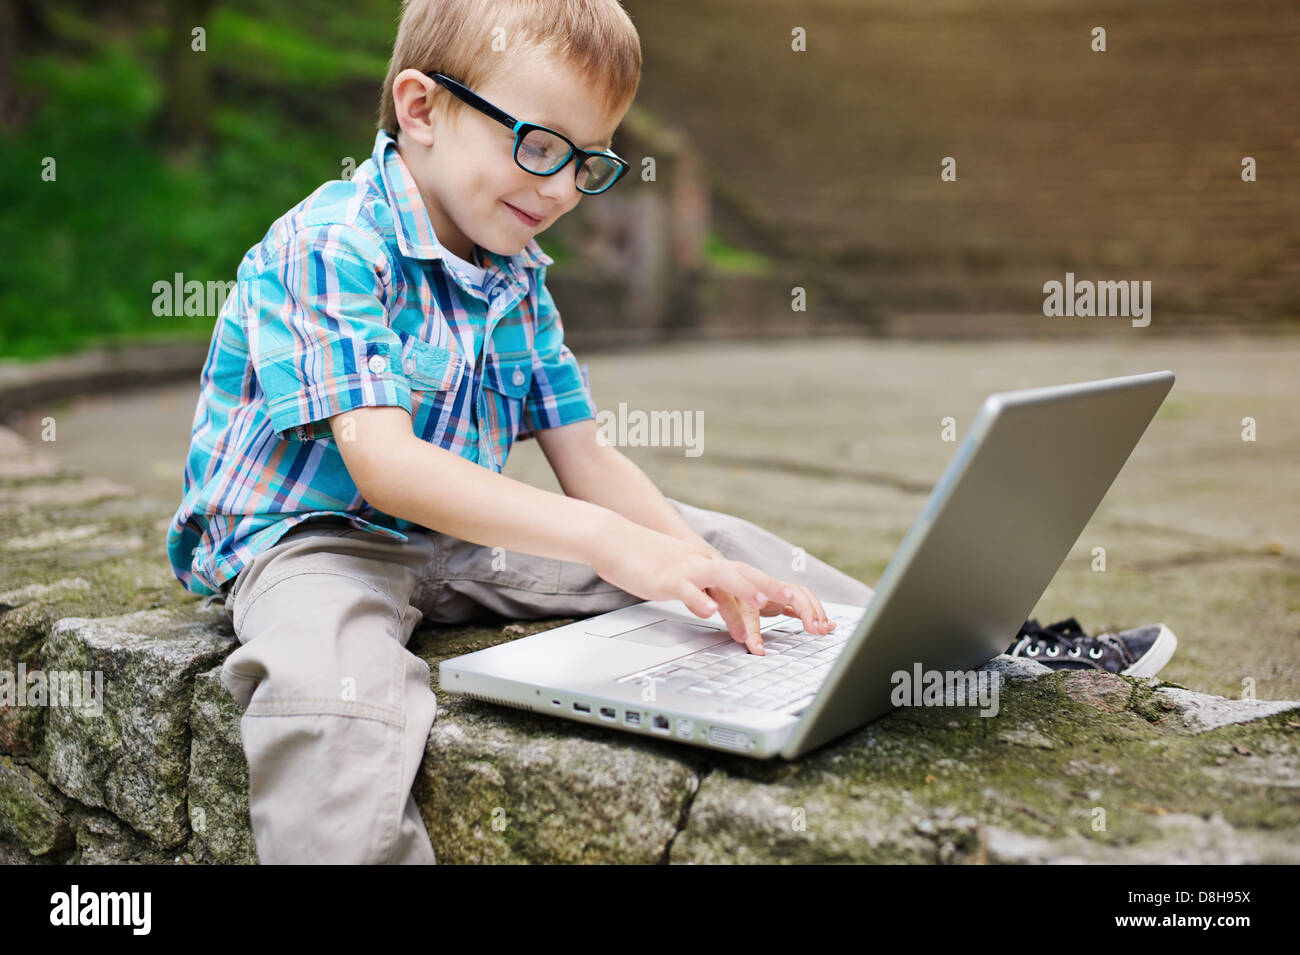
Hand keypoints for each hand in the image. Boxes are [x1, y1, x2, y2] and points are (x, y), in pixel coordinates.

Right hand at [590, 523, 826, 651]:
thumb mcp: (684, 581)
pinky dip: (698, 598)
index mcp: (711, 565)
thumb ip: (708, 596)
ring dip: (744, 588)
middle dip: (773, 589)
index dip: (772, 597)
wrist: (613, 539)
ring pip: (721, 576)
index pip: (748, 582)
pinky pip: (685, 588)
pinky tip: (707, 611)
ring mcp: (685, 569)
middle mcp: (704, 563)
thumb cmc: (648, 561)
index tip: (793, 613)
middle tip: (797, 605)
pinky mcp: (664, 577)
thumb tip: (728, 619)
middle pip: (745, 574)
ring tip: (763, 600)